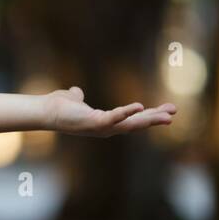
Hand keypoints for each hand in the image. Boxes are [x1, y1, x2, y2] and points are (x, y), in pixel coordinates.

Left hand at [45, 86, 176, 136]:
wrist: (44, 111)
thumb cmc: (58, 107)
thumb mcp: (73, 99)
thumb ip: (78, 97)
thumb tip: (77, 92)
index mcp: (105, 121)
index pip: (133, 119)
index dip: (149, 114)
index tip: (167, 109)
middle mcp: (106, 127)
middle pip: (136, 124)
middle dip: (155, 118)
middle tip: (173, 113)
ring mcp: (101, 127)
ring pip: (130, 125)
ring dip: (149, 120)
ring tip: (167, 116)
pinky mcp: (94, 123)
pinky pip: (113, 118)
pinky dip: (126, 113)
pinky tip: (139, 106)